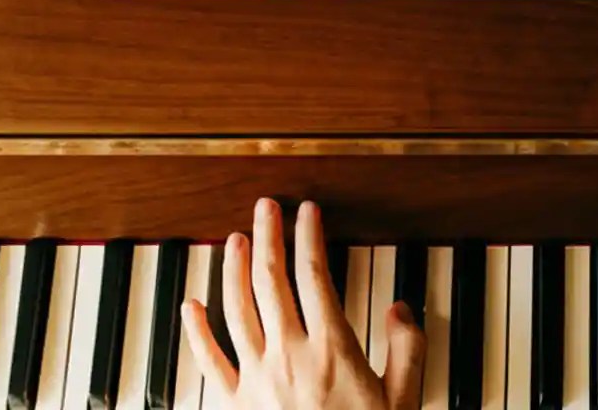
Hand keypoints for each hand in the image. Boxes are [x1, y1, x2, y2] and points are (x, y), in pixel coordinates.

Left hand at [181, 199, 425, 409]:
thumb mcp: (404, 399)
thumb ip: (407, 349)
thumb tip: (401, 309)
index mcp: (332, 349)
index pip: (316, 275)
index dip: (310, 237)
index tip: (308, 212)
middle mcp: (288, 356)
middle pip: (270, 281)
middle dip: (267, 237)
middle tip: (266, 208)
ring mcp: (256, 380)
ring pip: (236, 310)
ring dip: (232, 270)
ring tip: (234, 240)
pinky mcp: (234, 405)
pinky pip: (208, 362)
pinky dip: (195, 331)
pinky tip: (191, 305)